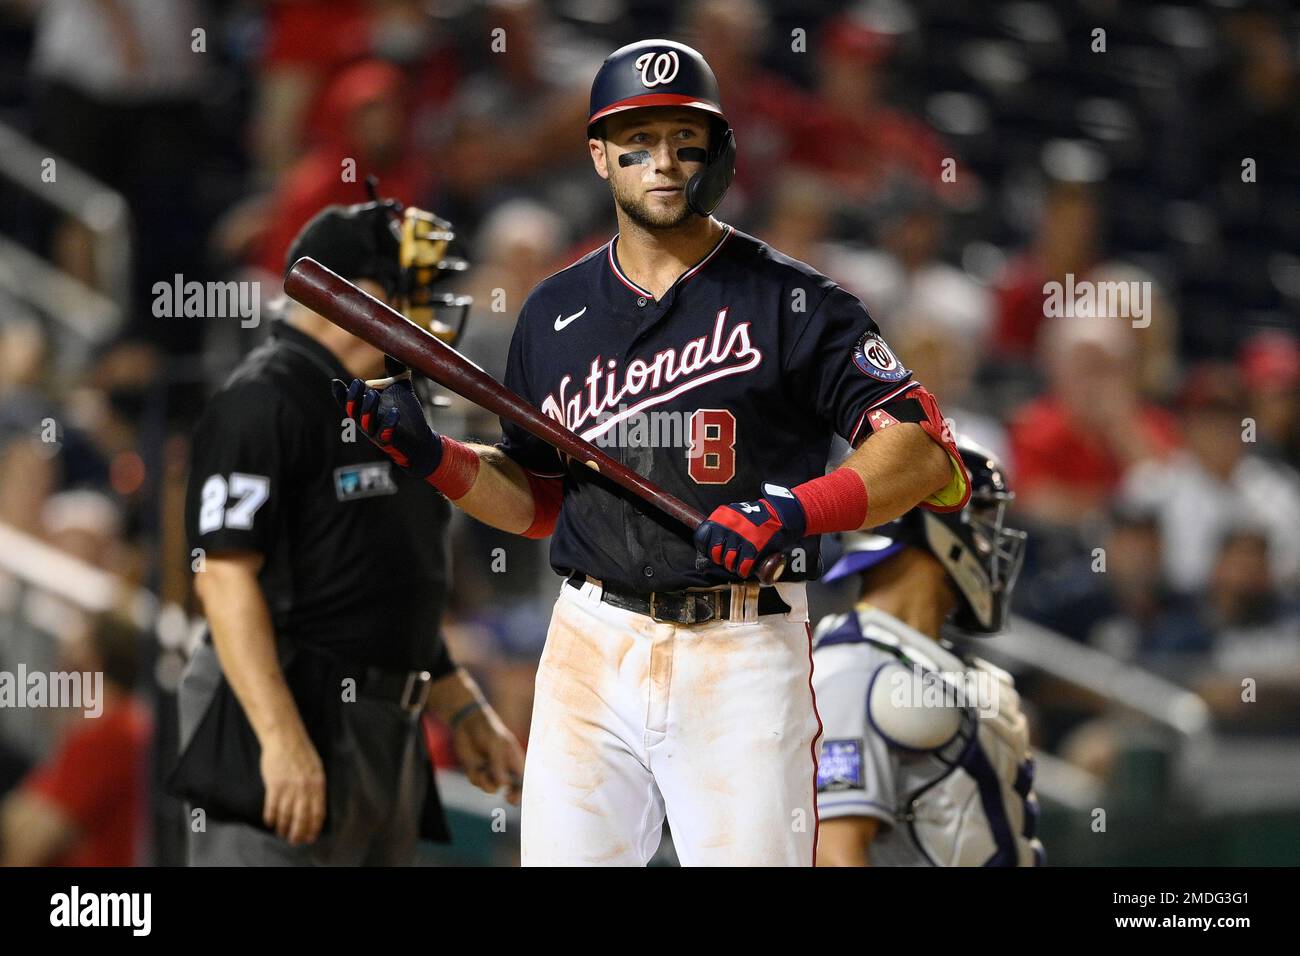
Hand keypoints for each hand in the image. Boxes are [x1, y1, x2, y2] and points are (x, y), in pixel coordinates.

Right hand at [259, 727, 325, 844]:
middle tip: (295, 841)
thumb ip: (317, 787)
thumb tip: (316, 807)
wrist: (285, 739)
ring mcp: (289, 787)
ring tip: (282, 834)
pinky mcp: (274, 785)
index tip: (311, 836)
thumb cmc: (302, 753)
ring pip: (286, 815)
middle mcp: (304, 788)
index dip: (314, 827)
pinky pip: (271, 807)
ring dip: (284, 828)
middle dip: (298, 833)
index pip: (318, 812)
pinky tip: (270, 823)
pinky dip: (271, 818)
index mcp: (318, 784)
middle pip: (302, 818)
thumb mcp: (317, 769)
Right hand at [331, 358, 442, 477]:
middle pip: (354, 411)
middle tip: (358, 382)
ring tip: (373, 394)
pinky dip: (388, 424)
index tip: (335, 382)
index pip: (348, 401)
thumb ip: (394, 370)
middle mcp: (367, 421)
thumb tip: (392, 348)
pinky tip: (394, 413)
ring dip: (368, 409)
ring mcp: (377, 433)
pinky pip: (385, 434)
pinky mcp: (390, 441)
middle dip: (353, 397)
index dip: (340, 394)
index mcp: (365, 409)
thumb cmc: (406, 412)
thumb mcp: (399, 388)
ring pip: (366, 423)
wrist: (421, 437)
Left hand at [451, 705, 524, 805]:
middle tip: (509, 798)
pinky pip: (478, 782)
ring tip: (483, 772)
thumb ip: (500, 765)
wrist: (467, 723)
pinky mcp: (477, 771)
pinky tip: (475, 766)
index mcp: (514, 760)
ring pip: (492, 788)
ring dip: (487, 783)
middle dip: (512, 795)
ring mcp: (490, 770)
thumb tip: (503, 784)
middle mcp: (504, 768)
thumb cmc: (488, 731)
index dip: (523, 790)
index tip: (518, 797)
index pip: (523, 779)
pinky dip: (476, 777)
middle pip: (512, 788)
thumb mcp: (497, 745)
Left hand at [694, 483, 805, 578]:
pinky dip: (743, 570)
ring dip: (732, 566)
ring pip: (728, 561)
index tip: (712, 552)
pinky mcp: (753, 548)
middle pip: (716, 553)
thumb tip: (711, 537)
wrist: (778, 514)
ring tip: (737, 565)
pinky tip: (745, 569)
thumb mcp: (735, 512)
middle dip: (720, 559)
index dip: (707, 548)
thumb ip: (722, 522)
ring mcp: (740, 538)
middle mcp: (728, 527)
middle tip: (726, 559)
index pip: (702, 537)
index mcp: (721, 517)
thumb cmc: (756, 514)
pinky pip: (742, 566)